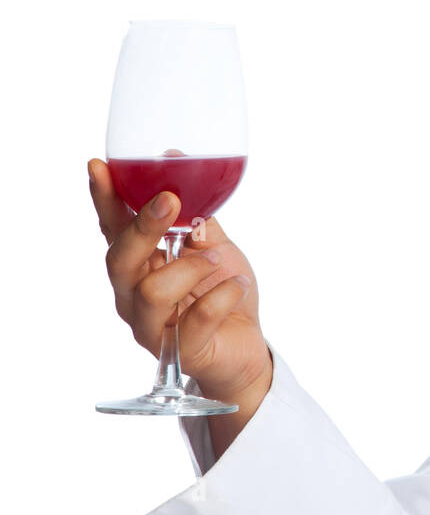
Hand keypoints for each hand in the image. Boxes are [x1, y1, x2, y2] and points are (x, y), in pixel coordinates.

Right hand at [88, 158, 271, 404]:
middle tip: (170, 201)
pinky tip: (237, 287)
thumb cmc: (222, 292)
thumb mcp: (214, 245)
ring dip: (191, 267)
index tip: (98, 166)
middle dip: (142, 228)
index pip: (114, 229)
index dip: (104, 199)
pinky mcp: (180, 352)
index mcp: (140, 265)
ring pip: (152, 292)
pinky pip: (195, 321)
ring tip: (218, 258)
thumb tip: (176, 162)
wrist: (247, 346)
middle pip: (119, 261)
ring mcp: (153, 326)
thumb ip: (196, 215)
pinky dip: (221, 297)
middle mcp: (134, 296)